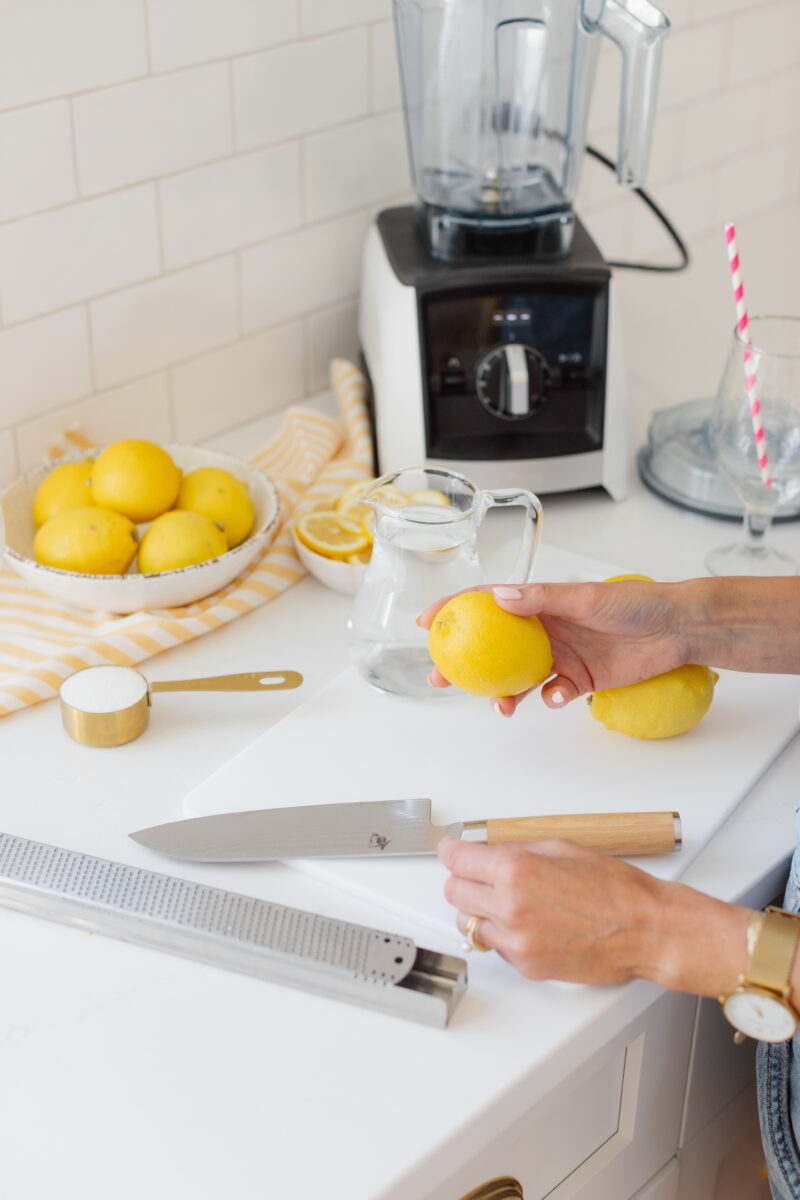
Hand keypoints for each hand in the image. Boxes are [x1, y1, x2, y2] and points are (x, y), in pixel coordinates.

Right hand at [418, 579, 690, 714]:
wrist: (676, 629)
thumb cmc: (635, 602)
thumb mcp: (585, 596)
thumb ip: (543, 599)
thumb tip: (501, 598)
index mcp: (540, 603)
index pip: (487, 602)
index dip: (454, 608)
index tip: (427, 622)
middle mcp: (544, 629)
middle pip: (493, 646)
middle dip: (464, 662)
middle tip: (441, 678)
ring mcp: (561, 656)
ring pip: (518, 677)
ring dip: (504, 692)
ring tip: (499, 705)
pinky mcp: (581, 680)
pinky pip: (554, 694)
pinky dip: (550, 699)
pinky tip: (557, 697)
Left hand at [439, 836, 751, 995]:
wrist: (645, 930)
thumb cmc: (615, 888)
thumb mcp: (562, 848)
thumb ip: (518, 850)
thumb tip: (490, 851)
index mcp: (516, 871)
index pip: (456, 859)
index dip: (452, 852)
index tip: (452, 850)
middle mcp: (509, 907)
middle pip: (453, 892)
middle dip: (463, 879)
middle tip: (479, 874)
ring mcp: (515, 940)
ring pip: (468, 924)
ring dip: (479, 911)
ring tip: (506, 902)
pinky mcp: (526, 965)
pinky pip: (496, 947)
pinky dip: (503, 935)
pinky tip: (527, 923)